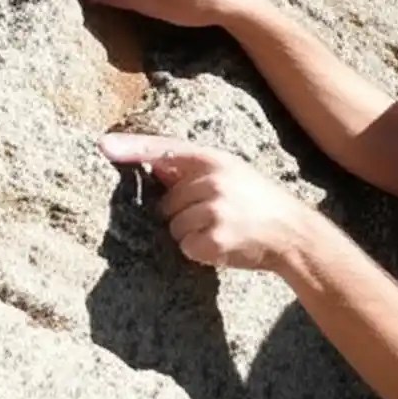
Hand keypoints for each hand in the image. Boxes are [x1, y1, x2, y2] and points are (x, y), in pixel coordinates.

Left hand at [99, 132, 319, 270]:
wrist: (295, 233)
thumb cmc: (262, 205)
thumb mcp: (235, 175)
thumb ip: (196, 171)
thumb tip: (157, 166)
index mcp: (217, 161)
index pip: (166, 150)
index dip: (132, 148)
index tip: (102, 145)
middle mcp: (214, 181)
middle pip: (167, 203)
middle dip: (183, 215)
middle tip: (218, 217)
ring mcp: (214, 210)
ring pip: (174, 227)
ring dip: (191, 235)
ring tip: (223, 231)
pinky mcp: (214, 238)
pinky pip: (186, 247)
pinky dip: (200, 253)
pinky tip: (223, 246)